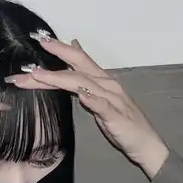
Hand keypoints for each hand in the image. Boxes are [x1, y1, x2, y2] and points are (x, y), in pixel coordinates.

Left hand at [5, 38, 168, 178]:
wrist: (146, 143)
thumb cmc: (122, 123)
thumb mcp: (101, 96)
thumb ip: (87, 77)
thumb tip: (75, 50)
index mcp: (101, 80)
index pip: (78, 59)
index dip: (59, 48)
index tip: (39, 39)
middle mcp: (107, 84)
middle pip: (77, 66)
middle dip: (56, 54)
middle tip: (37, 43)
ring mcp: (112, 99)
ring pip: (82, 83)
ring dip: (59, 78)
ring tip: (38, 74)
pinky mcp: (116, 117)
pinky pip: (103, 106)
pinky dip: (92, 99)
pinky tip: (81, 96)